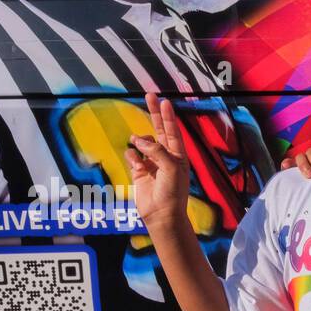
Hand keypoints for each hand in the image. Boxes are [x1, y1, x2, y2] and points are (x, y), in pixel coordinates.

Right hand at [126, 93, 190, 233]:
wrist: (161, 215)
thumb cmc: (172, 193)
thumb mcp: (170, 169)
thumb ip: (157, 151)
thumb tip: (139, 140)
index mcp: (178, 155)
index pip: (172, 131)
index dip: (168, 116)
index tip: (164, 101)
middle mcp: (165, 156)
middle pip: (159, 129)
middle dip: (154, 113)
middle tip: (149, 96)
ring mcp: (151, 163)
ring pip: (142, 142)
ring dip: (139, 142)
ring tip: (139, 148)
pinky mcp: (139, 171)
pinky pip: (133, 156)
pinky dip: (132, 157)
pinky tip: (136, 165)